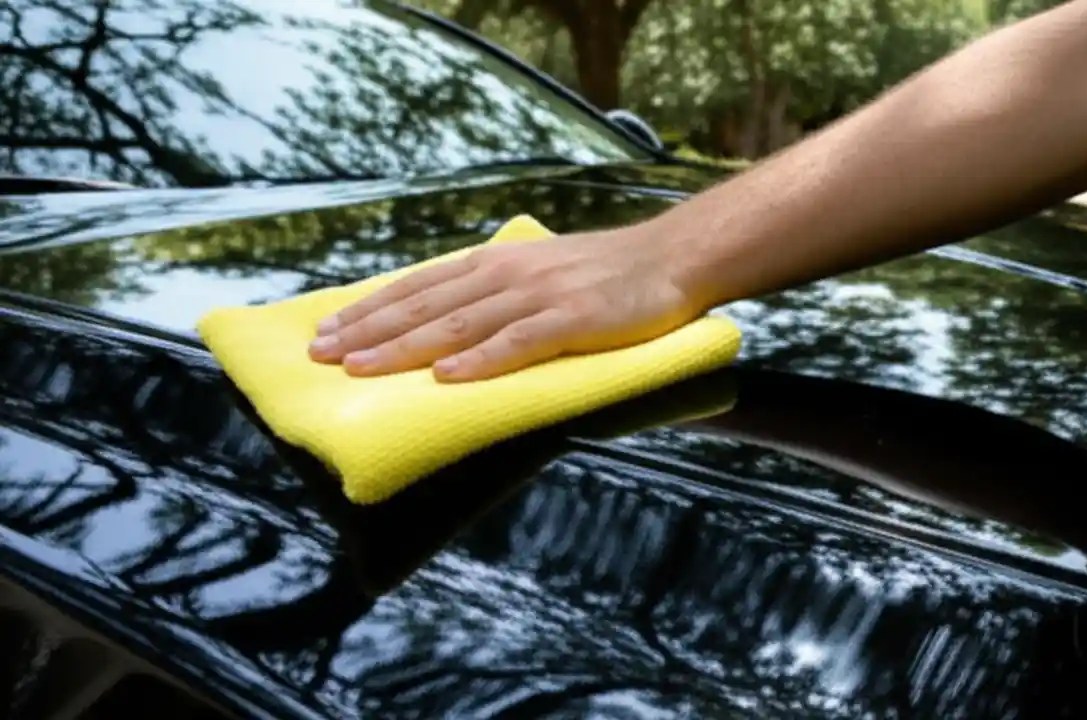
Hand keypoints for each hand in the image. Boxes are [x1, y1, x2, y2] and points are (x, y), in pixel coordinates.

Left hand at [307, 224, 703, 380]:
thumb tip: (447, 323)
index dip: (370, 310)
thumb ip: (495, 291)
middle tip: (321, 356)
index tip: (327, 332)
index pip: (419, 287)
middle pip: (426, 306)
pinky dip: (480, 360)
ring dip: (405, 348)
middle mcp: (507, 275)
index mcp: (495, 264)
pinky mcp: (572, 319)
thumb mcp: (538, 271)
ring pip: (459, 325)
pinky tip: (447, 377)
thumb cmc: (604, 273)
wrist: (667, 258)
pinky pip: (518, 343)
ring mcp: (538, 296)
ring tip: (361, 369)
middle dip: (369, 332)